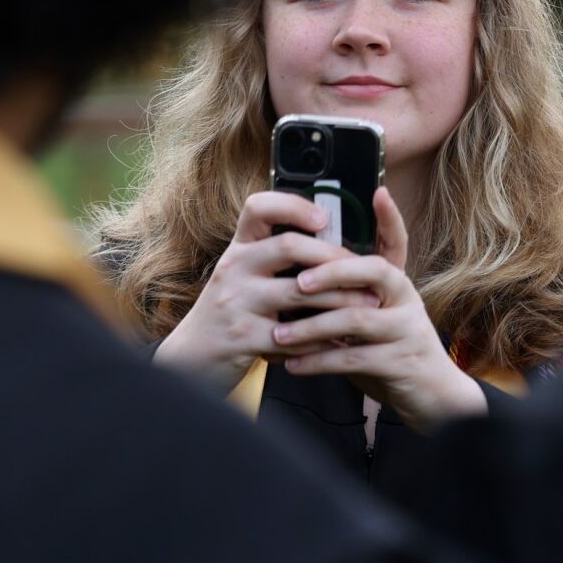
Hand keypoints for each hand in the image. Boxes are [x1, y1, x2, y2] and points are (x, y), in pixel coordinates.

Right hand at [153, 191, 375, 395]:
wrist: (192, 357)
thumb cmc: (230, 311)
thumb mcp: (244, 275)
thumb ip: (275, 257)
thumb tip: (331, 237)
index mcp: (239, 248)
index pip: (258, 208)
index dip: (293, 206)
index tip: (324, 219)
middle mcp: (234, 268)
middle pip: (289, 246)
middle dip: (335, 257)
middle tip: (367, 270)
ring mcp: (236, 302)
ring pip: (299, 292)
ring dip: (341, 298)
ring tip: (369, 304)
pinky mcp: (243, 337)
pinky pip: (293, 335)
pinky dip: (322, 339)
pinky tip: (342, 341)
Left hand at [267, 187, 486, 431]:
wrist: (431, 397)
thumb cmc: (389, 352)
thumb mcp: (370, 320)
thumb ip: (344, 300)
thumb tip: (294, 281)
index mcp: (396, 284)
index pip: (396, 243)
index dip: (390, 217)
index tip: (379, 191)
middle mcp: (405, 299)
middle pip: (372, 272)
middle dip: (331, 273)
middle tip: (296, 282)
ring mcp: (406, 329)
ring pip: (356, 319)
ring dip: (312, 328)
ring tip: (279, 336)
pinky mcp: (401, 362)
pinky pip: (354, 358)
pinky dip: (319, 362)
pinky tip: (293, 365)